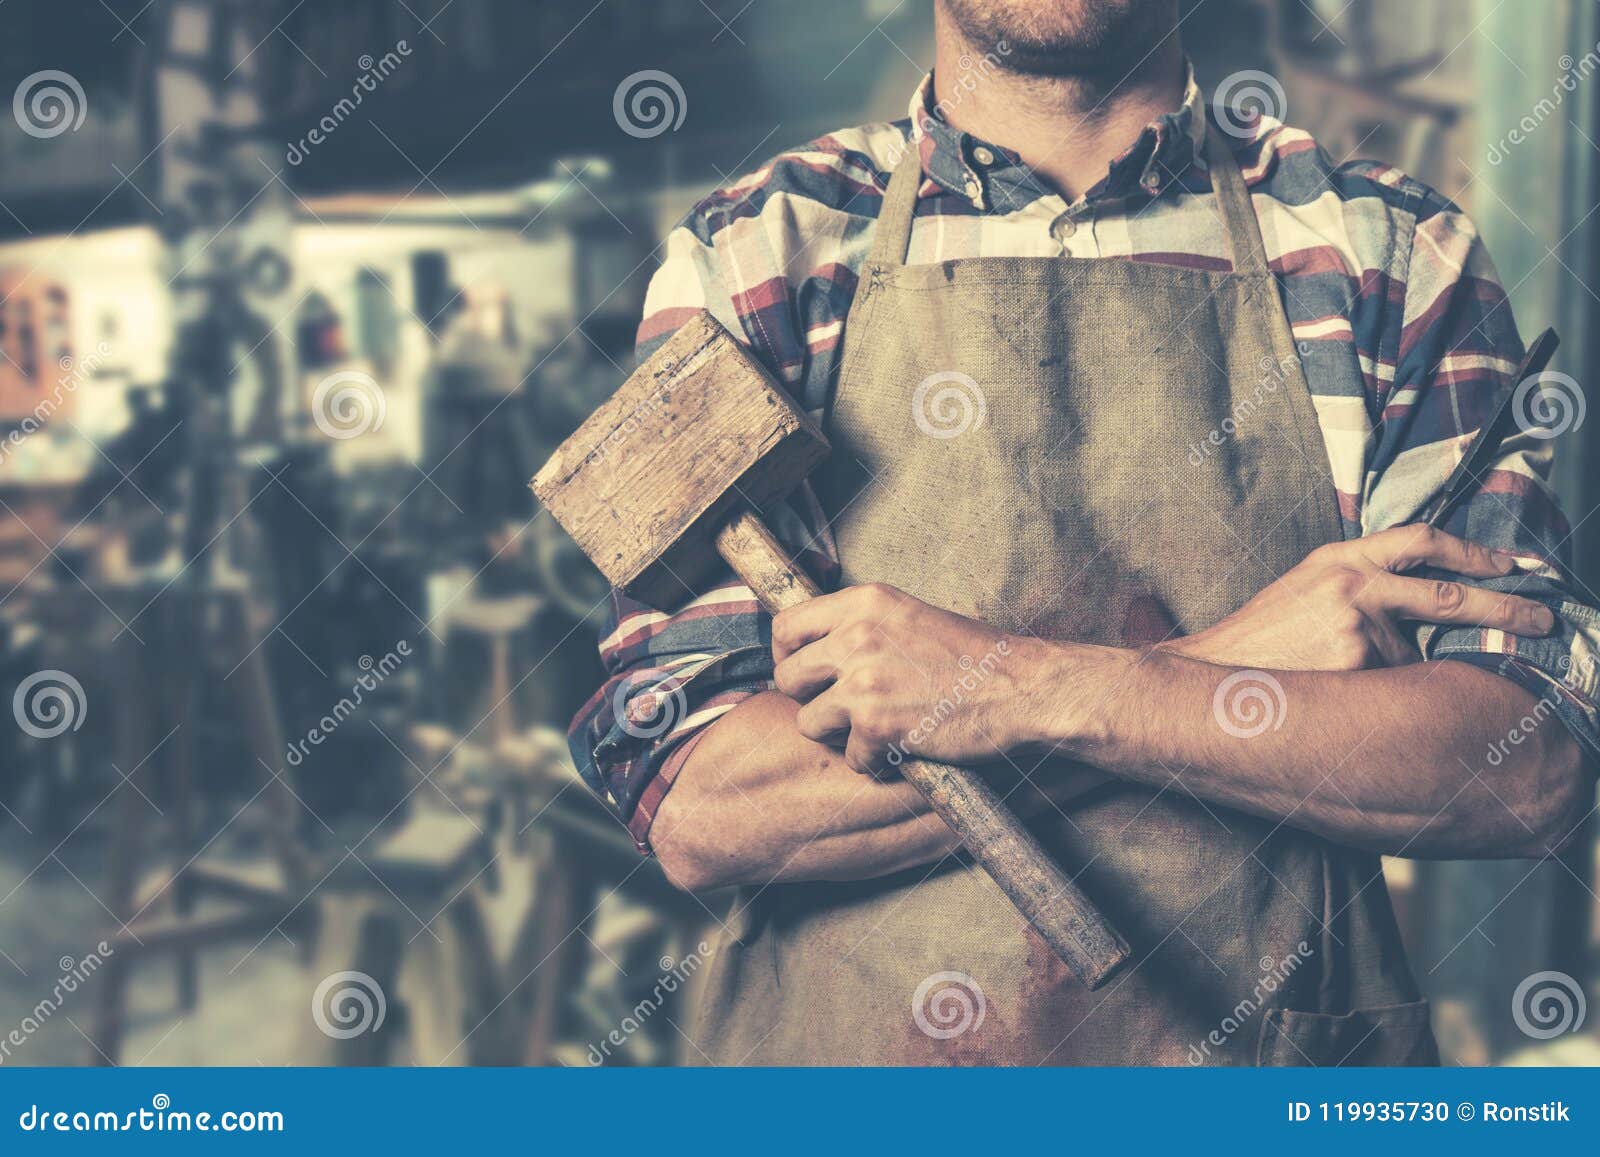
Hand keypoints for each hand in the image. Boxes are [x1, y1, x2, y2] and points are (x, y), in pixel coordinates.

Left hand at [771, 583, 1048, 773]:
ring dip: (838, 734)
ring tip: (876, 730)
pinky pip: (849, 757)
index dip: (787, 656)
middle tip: (841, 710)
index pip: (786, 627)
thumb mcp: (910, 618)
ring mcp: (863, 682)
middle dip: (809, 699)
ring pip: (808, 722)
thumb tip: (817, 648)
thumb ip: (862, 626)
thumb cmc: (974, 658)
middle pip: (788, 677)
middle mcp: (856, 636)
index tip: (803, 674)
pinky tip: (903, 749)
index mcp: (864, 602)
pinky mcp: (876, 725)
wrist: (1023, 688)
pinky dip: (874, 762)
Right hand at [1165, 525, 1554, 670]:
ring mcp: (1355, 624)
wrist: (1211, 675)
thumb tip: (1429, 602)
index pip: (1421, 540)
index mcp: (1338, 558)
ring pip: (1420, 652)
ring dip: (1416, 669)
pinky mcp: (1356, 663)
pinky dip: (1393, 694)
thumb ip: (1359, 583)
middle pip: (1449, 595)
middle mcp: (1351, 584)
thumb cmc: (1261, 640)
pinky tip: (1357, 696)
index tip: (1514, 565)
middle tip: (1544, 621)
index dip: (1474, 551)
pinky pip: (1399, 682)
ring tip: (1378, 678)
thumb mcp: (1304, 589)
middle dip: (1506, 610)